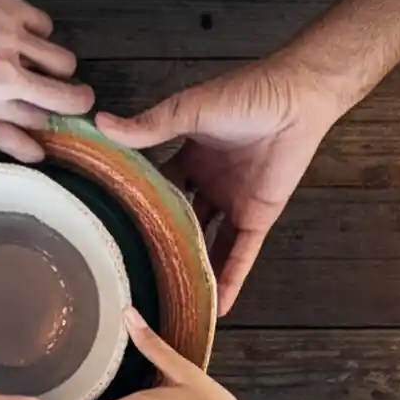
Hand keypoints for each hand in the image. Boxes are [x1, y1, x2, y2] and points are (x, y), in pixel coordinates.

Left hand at [0, 0, 93, 160]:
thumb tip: (1, 138)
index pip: (29, 131)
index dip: (39, 143)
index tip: (44, 150)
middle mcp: (3, 77)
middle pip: (65, 100)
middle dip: (76, 105)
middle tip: (77, 102)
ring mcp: (12, 42)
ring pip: (65, 65)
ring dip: (61, 70)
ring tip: (50, 69)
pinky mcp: (14, 10)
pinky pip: (46, 27)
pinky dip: (39, 34)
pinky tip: (23, 36)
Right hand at [96, 60, 344, 314]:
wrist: (298, 98)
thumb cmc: (246, 94)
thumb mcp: (189, 110)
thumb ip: (150, 127)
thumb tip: (101, 124)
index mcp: (189, 158)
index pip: (157, 188)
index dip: (138, 207)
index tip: (111, 229)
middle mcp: (208, 184)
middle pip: (180, 222)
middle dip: (162, 245)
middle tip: (134, 274)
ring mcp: (232, 203)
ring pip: (207, 244)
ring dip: (193, 269)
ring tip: (168, 299)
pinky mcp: (257, 217)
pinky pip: (241, 254)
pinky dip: (230, 279)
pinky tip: (215, 305)